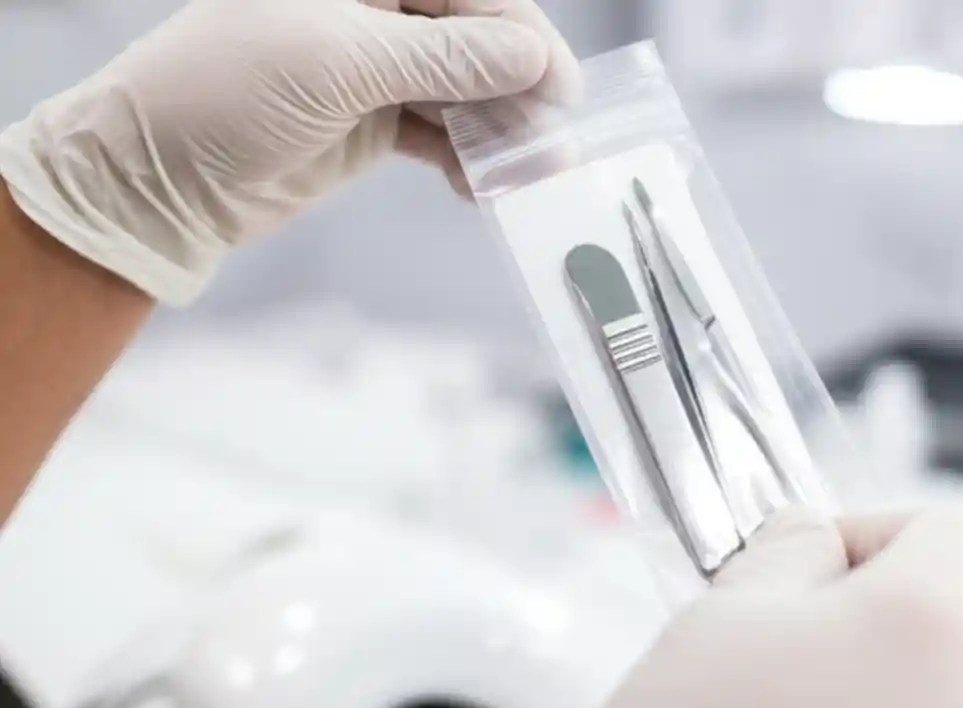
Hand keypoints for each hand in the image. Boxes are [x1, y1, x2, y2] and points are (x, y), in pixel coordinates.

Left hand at [0, 0, 577, 305]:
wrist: (156, 181)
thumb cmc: (227, 93)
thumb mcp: (340, 66)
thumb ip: (442, 59)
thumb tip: (531, 57)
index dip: (517, 31)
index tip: (558, 83)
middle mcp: (370, 12)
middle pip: (471, 37)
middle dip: (516, 87)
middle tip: (553, 139)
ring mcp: (371, 68)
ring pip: (461, 89)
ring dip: (498, 131)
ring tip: (529, 174)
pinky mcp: (369, 123)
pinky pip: (437, 133)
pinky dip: (464, 159)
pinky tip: (483, 187)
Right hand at [602, 509, 962, 707]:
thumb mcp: (719, 619)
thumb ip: (785, 553)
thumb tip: (810, 539)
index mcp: (945, 622)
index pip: (957, 529)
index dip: (877, 532)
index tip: (817, 561)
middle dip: (929, 600)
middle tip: (837, 623)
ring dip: (930, 670)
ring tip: (831, 693)